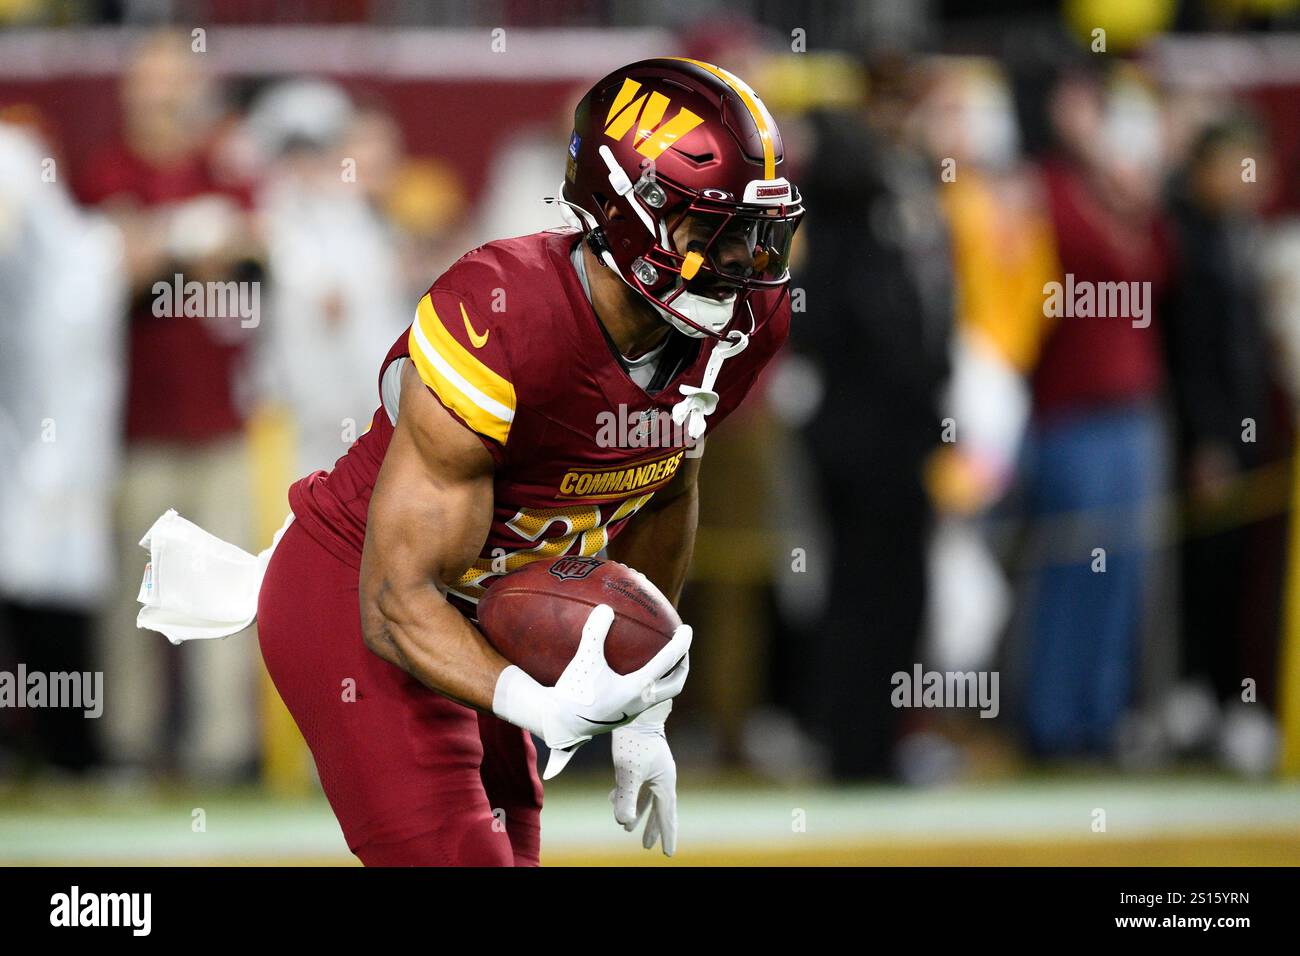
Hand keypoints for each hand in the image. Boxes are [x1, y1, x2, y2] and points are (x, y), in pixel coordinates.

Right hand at [492, 604, 691, 779]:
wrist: (560, 726)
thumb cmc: (574, 694)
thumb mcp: (584, 660)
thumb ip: (595, 633)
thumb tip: (605, 608)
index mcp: (638, 688)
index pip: (668, 662)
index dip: (681, 644)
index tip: (687, 629)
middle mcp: (641, 702)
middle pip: (674, 685)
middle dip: (682, 666)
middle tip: (682, 650)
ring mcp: (633, 712)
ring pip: (661, 694)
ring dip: (667, 677)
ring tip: (664, 661)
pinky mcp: (622, 716)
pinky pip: (644, 697)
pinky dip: (648, 683)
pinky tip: (632, 673)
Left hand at [610, 698, 679, 855]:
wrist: (633, 707)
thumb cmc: (633, 739)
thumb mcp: (628, 772)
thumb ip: (626, 798)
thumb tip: (624, 822)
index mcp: (665, 782)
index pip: (667, 815)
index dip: (667, 834)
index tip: (668, 853)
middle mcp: (662, 775)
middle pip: (659, 808)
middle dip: (652, 827)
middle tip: (648, 846)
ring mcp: (652, 766)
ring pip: (646, 796)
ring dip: (638, 812)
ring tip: (628, 829)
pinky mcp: (640, 757)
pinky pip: (636, 783)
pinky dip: (627, 794)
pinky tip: (612, 798)